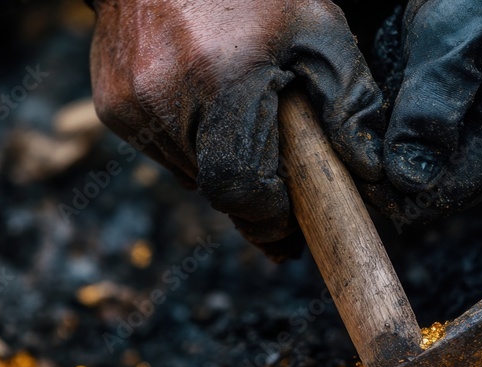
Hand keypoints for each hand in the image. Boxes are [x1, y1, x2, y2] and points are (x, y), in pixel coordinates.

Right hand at [89, 0, 384, 258]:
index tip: (289, 224)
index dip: (267, 217)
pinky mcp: (113, 105)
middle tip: (277, 172)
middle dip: (252, 191)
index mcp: (221, 78)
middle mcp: (165, 96)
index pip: (240, 187)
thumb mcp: (317, 28)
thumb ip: (349, 101)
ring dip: (222, 165)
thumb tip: (368, 172)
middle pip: (216, 189)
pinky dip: (193, 144)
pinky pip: (162, 151)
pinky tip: (208, 104)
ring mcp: (130, 102)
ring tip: (242, 119)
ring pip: (189, 175)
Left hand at [367, 0, 481, 221]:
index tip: (354, 170)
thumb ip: (429, 109)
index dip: (398, 189)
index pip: (453, 192)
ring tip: (384, 113)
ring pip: (447, 174)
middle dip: (402, 171)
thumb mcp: (449, 41)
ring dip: (409, 153)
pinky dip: (421, 137)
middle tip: (360, 139)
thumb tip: (408, 178)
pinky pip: (452, 151)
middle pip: (450, 190)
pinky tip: (405, 108)